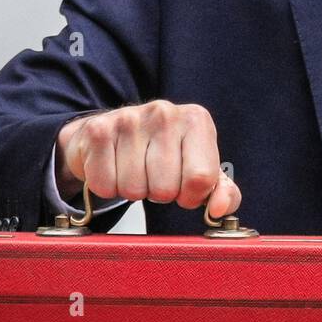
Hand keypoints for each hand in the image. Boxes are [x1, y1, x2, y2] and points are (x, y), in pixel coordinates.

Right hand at [54, 101, 241, 215]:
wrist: (111, 133)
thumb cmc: (161, 154)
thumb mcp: (200, 169)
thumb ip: (223, 192)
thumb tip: (221, 208)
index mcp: (196, 120)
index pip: (201, 178)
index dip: (191, 196)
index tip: (184, 189)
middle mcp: (165, 113)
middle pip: (166, 189)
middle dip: (159, 194)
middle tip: (154, 176)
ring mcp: (129, 119)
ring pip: (134, 189)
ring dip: (133, 190)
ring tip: (134, 170)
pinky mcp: (98, 131)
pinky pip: (105, 185)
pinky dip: (107, 187)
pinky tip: (113, 167)